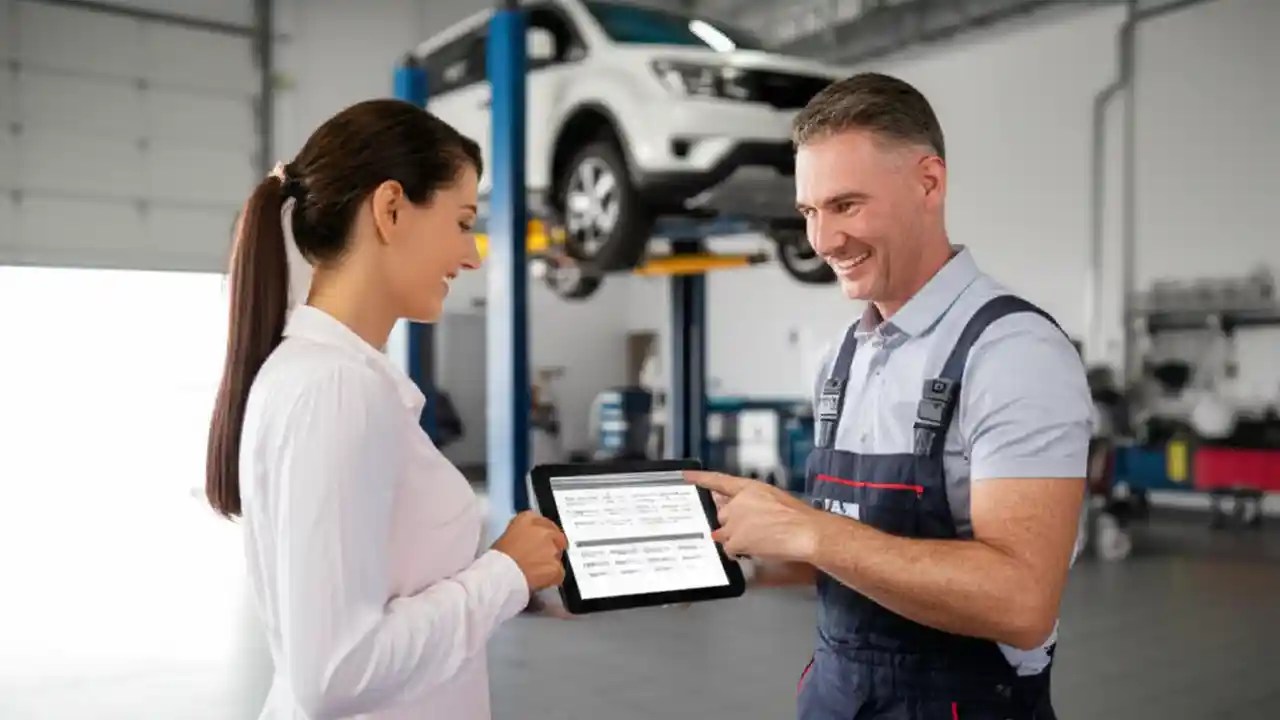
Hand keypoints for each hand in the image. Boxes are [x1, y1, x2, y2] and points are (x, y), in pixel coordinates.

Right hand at [492, 511, 567, 591]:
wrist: (498, 574)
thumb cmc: (497, 558)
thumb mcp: (506, 536)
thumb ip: (523, 533)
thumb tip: (528, 540)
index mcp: (528, 518)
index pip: (545, 523)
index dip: (543, 535)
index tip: (540, 542)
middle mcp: (543, 530)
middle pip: (556, 538)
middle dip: (551, 547)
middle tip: (540, 559)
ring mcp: (552, 548)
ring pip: (557, 556)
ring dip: (550, 563)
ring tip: (535, 572)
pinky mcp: (556, 566)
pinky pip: (558, 573)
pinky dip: (551, 578)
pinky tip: (539, 580)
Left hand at [686, 470, 821, 563]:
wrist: (805, 531)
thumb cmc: (797, 517)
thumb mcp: (773, 498)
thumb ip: (751, 500)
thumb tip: (737, 506)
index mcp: (748, 488)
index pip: (718, 481)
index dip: (700, 478)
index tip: (686, 476)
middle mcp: (737, 502)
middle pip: (722, 515)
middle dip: (733, 524)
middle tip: (754, 529)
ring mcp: (734, 521)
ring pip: (723, 533)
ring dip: (736, 538)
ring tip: (759, 539)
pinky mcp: (736, 539)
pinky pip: (729, 549)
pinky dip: (739, 551)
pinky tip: (756, 548)